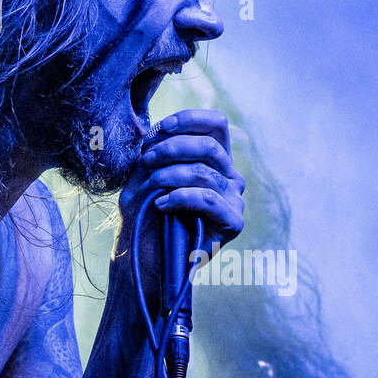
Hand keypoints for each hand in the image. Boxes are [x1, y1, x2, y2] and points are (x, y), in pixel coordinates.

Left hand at [110, 109, 245, 317]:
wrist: (143, 257)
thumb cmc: (143, 214)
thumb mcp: (145, 173)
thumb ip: (157, 148)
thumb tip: (159, 128)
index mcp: (213, 160)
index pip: (216, 124)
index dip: (190, 119)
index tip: (160, 128)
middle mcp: (229, 176)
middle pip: (210, 145)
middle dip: (172, 148)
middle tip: (146, 161)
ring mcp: (234, 200)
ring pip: (205, 172)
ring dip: (169, 175)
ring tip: (150, 187)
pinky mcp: (233, 223)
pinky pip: (208, 199)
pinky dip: (180, 197)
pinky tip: (161, 205)